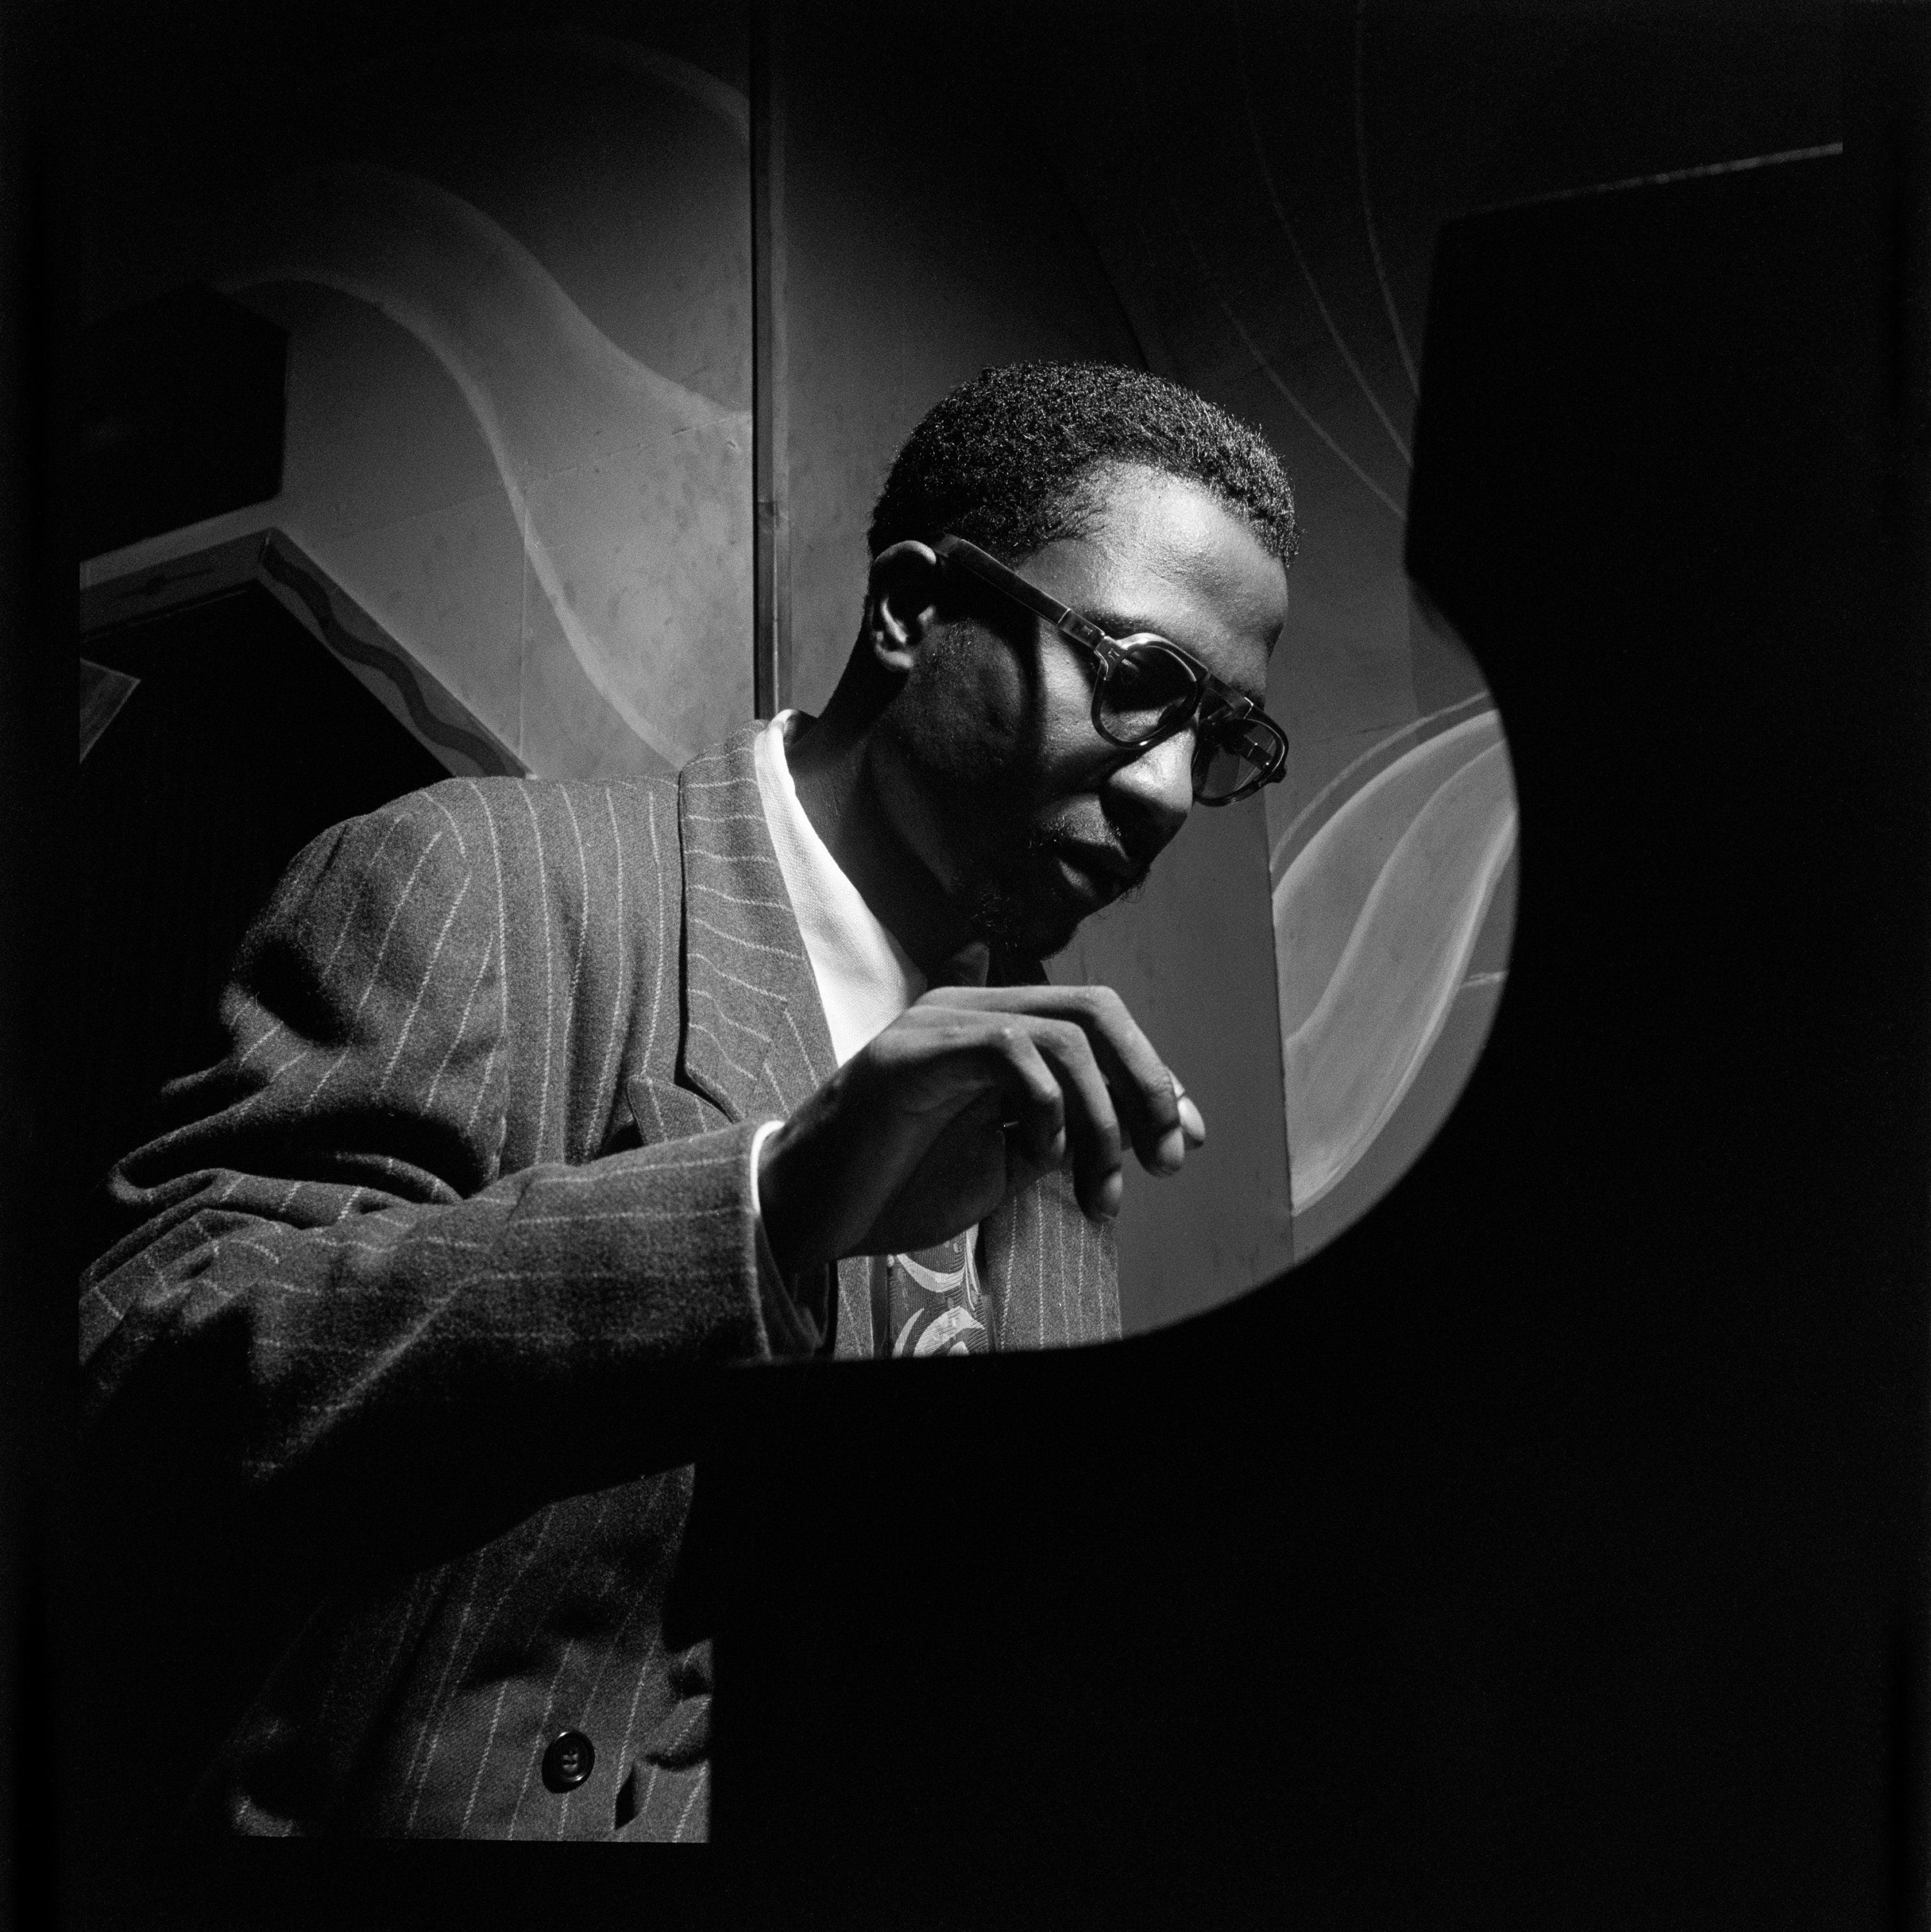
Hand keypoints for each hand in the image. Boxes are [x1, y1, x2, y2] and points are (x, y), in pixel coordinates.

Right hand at [756, 983, 1206, 1274]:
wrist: (810, 1215)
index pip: (1099, 1024)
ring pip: (1065, 1034)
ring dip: (1103, 1120)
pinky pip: (1010, 1050)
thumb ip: (1079, 1134)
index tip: (1180, 1145)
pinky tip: (1036, 1158)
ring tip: (1095, 1190)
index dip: (1154, 1077)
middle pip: (1096, 1010)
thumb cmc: (900, 1188)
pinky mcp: (909, 1054)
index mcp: (995, 1030)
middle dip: (1149, 1083)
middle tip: (1164, 1159)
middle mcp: (969, 1009)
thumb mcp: (1011, 1161)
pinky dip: (1047, 1109)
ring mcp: (937, 1025)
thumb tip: (1169, 1122)